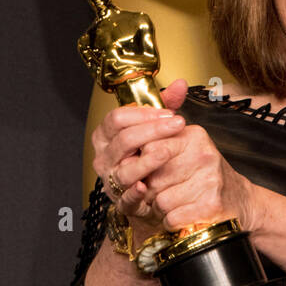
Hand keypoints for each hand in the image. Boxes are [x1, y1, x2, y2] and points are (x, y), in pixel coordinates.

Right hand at [91, 79, 189, 237]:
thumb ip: (166, 105)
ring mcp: (110, 180)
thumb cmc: (147, 151)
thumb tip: (181, 84)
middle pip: (123, 139)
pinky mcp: (120, 201)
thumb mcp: (155, 126)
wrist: (148, 189)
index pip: (117, 118)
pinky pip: (124, 198)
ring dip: (147, 160)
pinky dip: (134, 193)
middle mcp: (104, 157)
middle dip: (152, 131)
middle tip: (177, 125)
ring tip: (167, 151)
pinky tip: (145, 186)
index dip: (144, 114)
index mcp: (106, 135)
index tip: (169, 113)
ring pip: (124, 169)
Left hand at [138, 113, 257, 236]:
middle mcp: (203, 154)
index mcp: (194, 136)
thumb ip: (158, 146)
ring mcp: (209, 180)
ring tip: (173, 204)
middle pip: (153, 178)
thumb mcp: (186, 151)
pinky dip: (171, 221)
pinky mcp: (211, 205)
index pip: (151, 149)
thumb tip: (125, 158)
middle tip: (159, 193)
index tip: (145, 174)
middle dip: (150, 191)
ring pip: (160, 200)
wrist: (240, 200)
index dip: (142, 167)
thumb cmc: (205, 176)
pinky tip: (181, 215)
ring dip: (160, 209)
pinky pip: (172, 217)